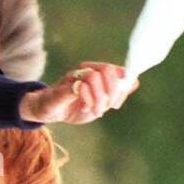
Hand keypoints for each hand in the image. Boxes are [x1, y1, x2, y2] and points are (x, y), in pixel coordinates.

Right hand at [20, 62, 135, 124]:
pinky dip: (87, 99)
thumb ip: (116, 93)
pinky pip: (79, 87)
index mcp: (96, 72)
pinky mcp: (62, 87)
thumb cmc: (75, 107)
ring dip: (99, 98)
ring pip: (94, 77)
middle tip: (106, 108)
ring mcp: (73, 77)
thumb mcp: (100, 102)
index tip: (115, 104)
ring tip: (94, 110)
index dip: (121, 86)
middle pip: (107, 70)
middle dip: (111, 92)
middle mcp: (85, 70)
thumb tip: (134, 82)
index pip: (116, 71)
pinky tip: (85, 108)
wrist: (49, 113)